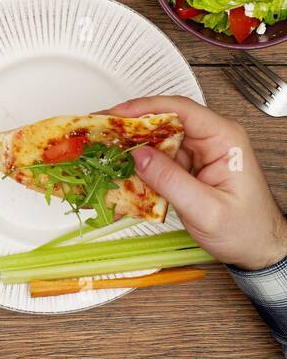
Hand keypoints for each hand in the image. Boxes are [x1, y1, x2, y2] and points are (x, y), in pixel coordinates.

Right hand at [109, 96, 286, 270]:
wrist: (259, 250)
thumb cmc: (247, 230)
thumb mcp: (207, 209)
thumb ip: (171, 181)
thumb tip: (139, 156)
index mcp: (224, 138)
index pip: (180, 110)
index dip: (144, 108)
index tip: (116, 115)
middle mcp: (210, 140)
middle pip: (161, 121)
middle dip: (128, 128)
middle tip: (100, 134)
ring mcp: (196, 153)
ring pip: (154, 140)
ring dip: (129, 149)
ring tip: (103, 155)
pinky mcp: (185, 166)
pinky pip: (155, 159)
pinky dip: (136, 167)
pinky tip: (120, 175)